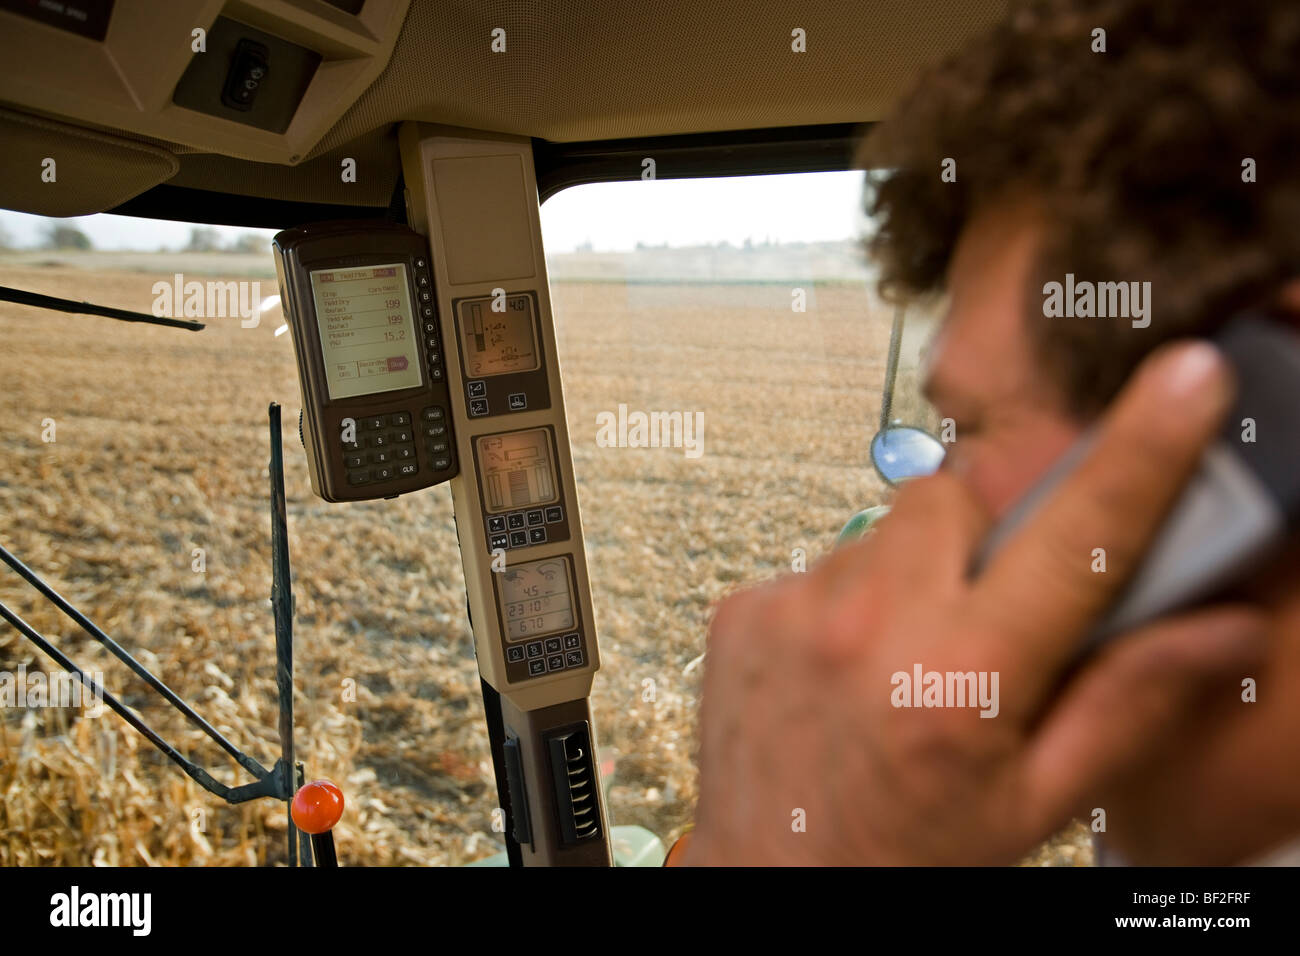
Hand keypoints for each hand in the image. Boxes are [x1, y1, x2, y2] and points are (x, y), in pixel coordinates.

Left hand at [684, 342, 1266, 864]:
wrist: (775, 886)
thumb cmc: (906, 855)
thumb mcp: (1036, 801)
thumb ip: (1127, 703)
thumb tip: (1216, 630)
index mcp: (963, 680)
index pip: (1077, 540)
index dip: (1143, 452)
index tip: (1187, 380)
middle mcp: (873, 628)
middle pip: (956, 499)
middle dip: (983, 541)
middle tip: (983, 616)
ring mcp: (796, 611)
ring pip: (883, 530)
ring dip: (909, 576)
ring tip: (902, 661)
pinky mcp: (743, 607)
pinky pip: (821, 563)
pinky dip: (845, 600)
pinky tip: (844, 667)